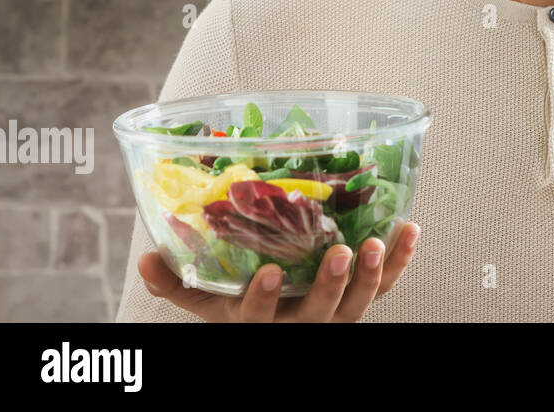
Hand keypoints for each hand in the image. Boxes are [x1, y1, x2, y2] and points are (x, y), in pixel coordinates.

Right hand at [137, 222, 419, 321]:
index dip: (263, 299)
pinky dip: (399, 260)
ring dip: (371, 275)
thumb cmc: (240, 303)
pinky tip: (409, 229)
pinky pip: (386, 285)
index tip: (269, 273)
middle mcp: (300, 324)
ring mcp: (335, 314)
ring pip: (359, 304)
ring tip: (375, 243)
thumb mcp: (208, 299)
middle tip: (342, 251)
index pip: (257, 318)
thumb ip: (177, 282)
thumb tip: (145, 258)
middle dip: (332, 285)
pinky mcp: (361, 299)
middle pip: (320, 314)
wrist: (279, 322)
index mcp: (258, 323)